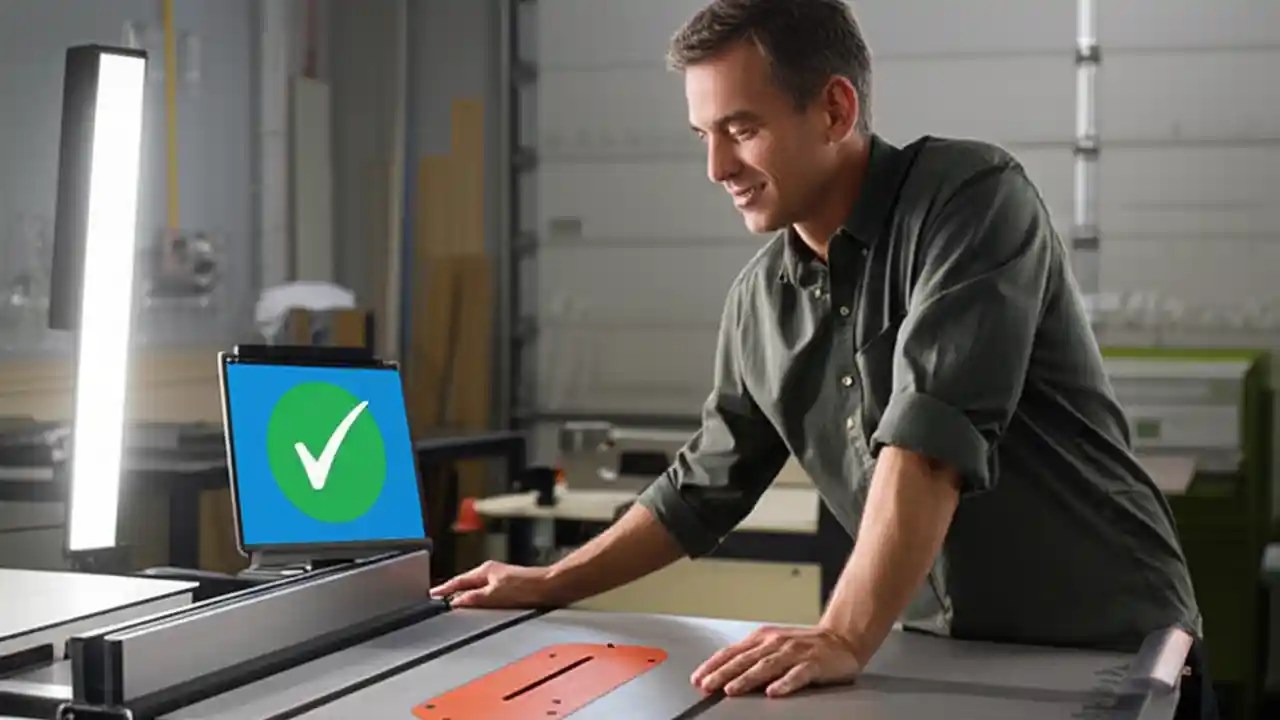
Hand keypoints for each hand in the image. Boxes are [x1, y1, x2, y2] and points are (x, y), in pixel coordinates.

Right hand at [428, 561, 554, 608]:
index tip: (431, 595)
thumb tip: (456, 602)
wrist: (550, 589)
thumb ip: (474, 598)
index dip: (444, 589)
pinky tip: (479, 612)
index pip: (458, 581)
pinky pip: (486, 597)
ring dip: (466, 599)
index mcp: (485, 571)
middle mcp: (491, 574)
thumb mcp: (495, 594)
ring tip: (455, 609)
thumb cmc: (527, 587)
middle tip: (438, 603)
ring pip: (476, 591)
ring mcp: (500, 582)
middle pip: (466, 585)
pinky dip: (478, 603)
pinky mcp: (509, 591)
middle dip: (452, 594)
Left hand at [690, 625, 862, 697]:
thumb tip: (724, 676)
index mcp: (762, 639)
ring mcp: (794, 652)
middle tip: (707, 686)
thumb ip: (751, 659)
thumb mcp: (773, 646)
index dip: (713, 665)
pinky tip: (774, 692)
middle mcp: (775, 643)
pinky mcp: (813, 663)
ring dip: (747, 678)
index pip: (732, 652)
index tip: (697, 678)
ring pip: (766, 666)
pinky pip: (797, 675)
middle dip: (723, 673)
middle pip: (744, 659)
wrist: (841, 638)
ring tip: (732, 689)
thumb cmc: (805, 645)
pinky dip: (784, 683)